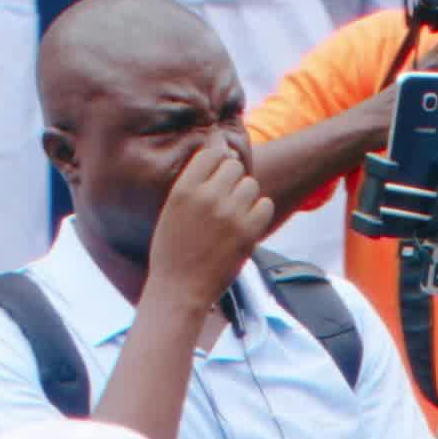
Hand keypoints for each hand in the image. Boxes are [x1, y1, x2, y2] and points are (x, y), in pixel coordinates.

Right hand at [147, 134, 276, 315]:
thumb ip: (194, 182)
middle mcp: (207, 197)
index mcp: (184, 189)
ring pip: (251, 185)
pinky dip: (259, 212)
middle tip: (225, 200)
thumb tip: (223, 149)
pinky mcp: (248, 233)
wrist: (179, 289)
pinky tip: (246, 223)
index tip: (215, 178)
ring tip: (234, 214)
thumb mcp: (172, 209)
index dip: (216, 163)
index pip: (211, 153)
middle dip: (232, 180)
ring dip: (246, 196)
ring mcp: (229, 214)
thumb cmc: (173, 250)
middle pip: (234, 166)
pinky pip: (265, 204)